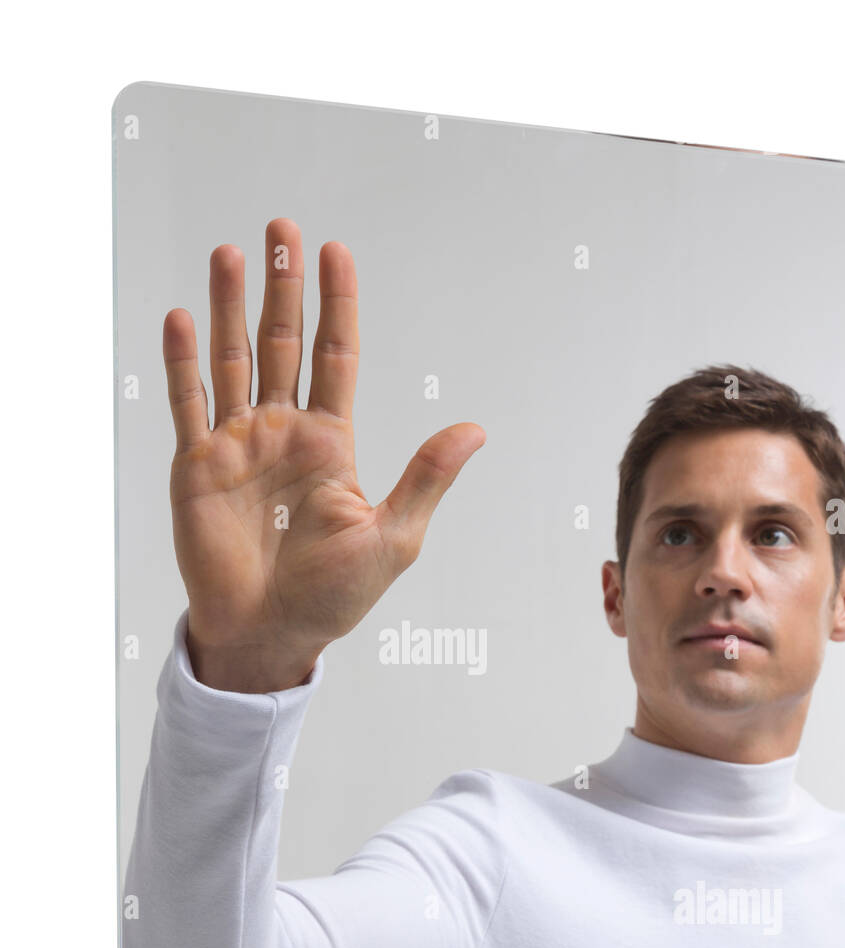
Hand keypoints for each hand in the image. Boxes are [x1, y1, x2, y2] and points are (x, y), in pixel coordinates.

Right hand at [163, 218, 485, 689]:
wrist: (269, 635)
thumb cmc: (332, 597)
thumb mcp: (392, 536)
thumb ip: (425, 476)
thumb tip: (476, 429)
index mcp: (330, 443)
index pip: (334, 356)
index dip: (335, 304)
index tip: (335, 251)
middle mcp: (282, 432)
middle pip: (281, 342)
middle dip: (281, 286)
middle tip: (281, 229)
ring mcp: (237, 445)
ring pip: (233, 360)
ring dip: (230, 308)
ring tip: (231, 254)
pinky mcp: (197, 467)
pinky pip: (188, 404)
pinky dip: (183, 363)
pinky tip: (183, 319)